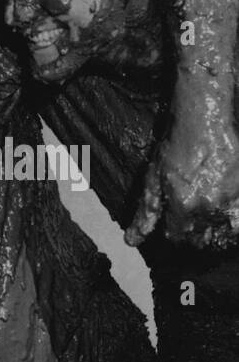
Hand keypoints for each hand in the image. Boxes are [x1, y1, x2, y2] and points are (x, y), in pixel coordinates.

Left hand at [128, 96, 238, 247]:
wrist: (206, 121)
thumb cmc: (176, 147)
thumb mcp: (153, 178)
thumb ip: (146, 212)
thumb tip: (132, 241)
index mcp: (184, 206)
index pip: (177, 239)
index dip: (173, 234)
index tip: (173, 226)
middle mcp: (211, 207)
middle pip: (203, 241)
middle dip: (195, 237)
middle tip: (192, 223)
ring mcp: (234, 200)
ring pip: (227, 234)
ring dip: (218, 233)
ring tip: (209, 221)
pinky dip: (234, 222)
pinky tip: (226, 212)